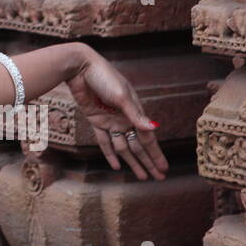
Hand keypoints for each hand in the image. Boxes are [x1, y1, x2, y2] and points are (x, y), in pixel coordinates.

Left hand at [67, 45, 167, 180]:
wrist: (81, 67)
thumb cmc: (105, 77)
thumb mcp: (122, 96)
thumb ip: (135, 115)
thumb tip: (154, 129)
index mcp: (134, 112)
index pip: (148, 139)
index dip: (156, 154)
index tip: (164, 169)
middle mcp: (124, 119)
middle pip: (138, 146)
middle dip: (148, 162)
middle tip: (158, 178)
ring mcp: (110, 121)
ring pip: (123, 147)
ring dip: (132, 161)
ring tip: (141, 177)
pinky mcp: (95, 120)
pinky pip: (104, 141)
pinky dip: (110, 153)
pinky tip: (116, 165)